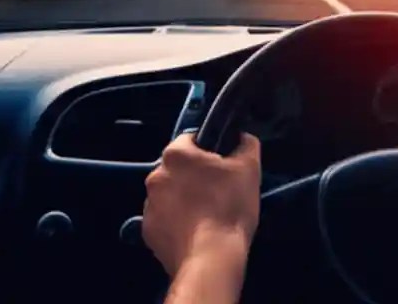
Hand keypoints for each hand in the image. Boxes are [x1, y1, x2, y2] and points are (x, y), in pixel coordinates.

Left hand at [142, 133, 261, 277]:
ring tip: (207, 216)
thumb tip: (242, 138)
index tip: (223, 166)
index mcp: (176, 154)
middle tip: (218, 192)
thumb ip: (246, 144)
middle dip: (195, 177)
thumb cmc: (229, 207)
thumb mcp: (249, 168)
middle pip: (179, 169)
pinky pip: (164, 221)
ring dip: (184, 200)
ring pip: (170, 195)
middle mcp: (155, 176)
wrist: (211, 258)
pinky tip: (196, 232)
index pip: (191, 140)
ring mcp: (148, 205)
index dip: (209, 151)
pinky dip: (177, 224)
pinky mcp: (148, 232)